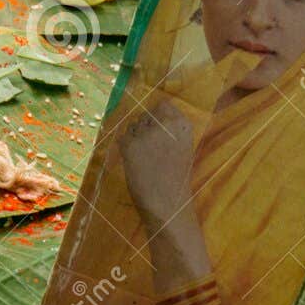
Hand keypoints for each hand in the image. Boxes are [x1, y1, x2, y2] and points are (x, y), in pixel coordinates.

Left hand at [119, 99, 195, 233]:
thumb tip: (151, 116)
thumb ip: (170, 130)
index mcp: (182, 124)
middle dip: (143, 127)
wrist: (167, 200)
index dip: (155, 116)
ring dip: (133, 137)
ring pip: (132, 125)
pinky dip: (124, 148)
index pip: (162, 104)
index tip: (155, 129)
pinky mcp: (130, 144)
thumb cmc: (176, 178)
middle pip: (145, 114)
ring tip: (143, 156)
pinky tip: (134, 161)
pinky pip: (122, 138)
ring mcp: (146, 133)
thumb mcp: (182, 146)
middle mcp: (165, 124)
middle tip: (147, 148)